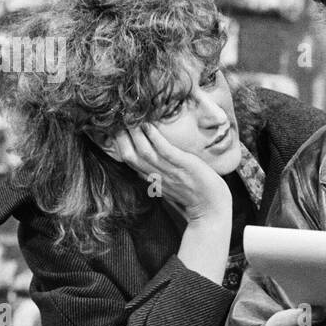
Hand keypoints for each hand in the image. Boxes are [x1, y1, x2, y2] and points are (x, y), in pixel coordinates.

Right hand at [113, 124, 230, 222]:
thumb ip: (158, 172)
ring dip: (135, 134)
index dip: (118, 144)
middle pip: (131, 156)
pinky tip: (148, 125)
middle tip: (115, 118)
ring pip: (144, 152)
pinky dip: (154, 138)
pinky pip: (165, 151)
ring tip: (129, 117)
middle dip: (120, 137)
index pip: (129, 160)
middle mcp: (157, 175)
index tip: (113, 128)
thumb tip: (148, 159)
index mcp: (152, 179)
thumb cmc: (194, 194)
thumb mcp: (170, 183)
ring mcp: (170, 171)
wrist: (212, 209)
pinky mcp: (184, 166)